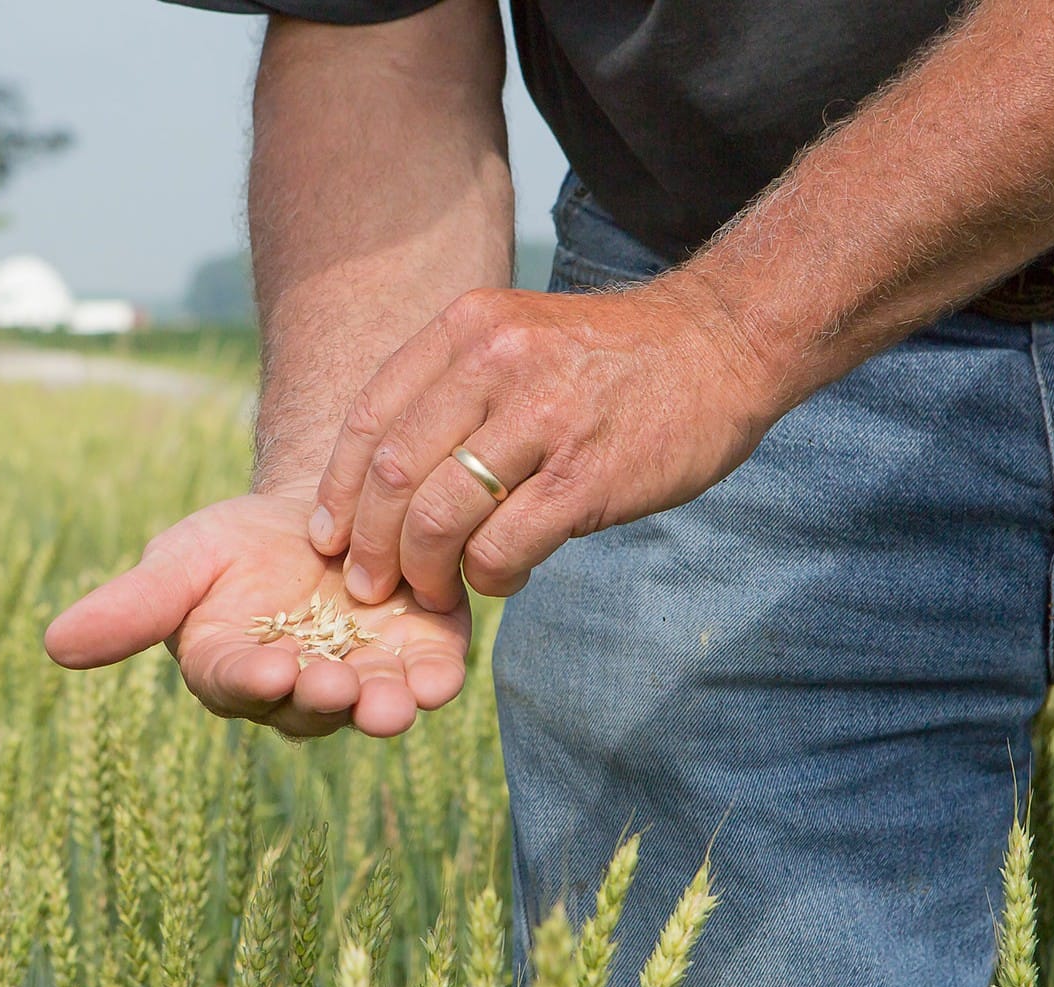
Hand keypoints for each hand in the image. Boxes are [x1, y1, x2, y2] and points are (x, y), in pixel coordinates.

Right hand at [44, 492, 470, 737]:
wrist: (323, 514)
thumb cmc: (235, 546)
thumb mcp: (180, 562)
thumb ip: (131, 606)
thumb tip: (53, 645)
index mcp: (232, 672)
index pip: (235, 683)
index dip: (251, 680)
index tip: (265, 670)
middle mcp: (300, 692)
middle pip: (311, 706)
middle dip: (324, 698)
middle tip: (335, 687)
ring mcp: (365, 679)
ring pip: (373, 703)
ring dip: (384, 706)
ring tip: (394, 703)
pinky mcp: (421, 657)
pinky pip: (429, 679)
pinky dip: (437, 681)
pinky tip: (443, 678)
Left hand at [307, 283, 775, 611]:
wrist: (723, 343)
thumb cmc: (612, 358)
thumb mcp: (519, 336)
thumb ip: (454, 389)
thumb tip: (384, 479)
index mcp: (467, 328)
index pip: (369, 416)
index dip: (338, 489)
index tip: (330, 537)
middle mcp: (496, 363)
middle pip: (393, 475)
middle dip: (370, 545)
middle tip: (370, 586)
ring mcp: (543, 419)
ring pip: (438, 517)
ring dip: (423, 572)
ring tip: (432, 591)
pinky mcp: (585, 477)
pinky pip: (502, 547)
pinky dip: (488, 578)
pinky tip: (500, 579)